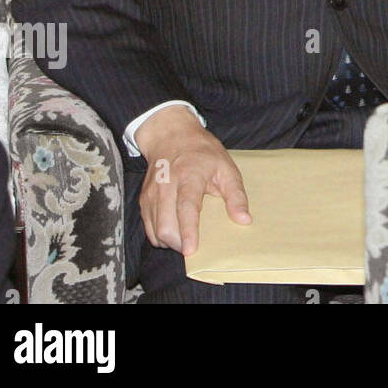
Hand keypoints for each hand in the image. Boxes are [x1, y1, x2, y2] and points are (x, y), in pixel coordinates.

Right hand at [135, 105, 250, 255]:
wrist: (171, 136)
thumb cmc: (203, 153)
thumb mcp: (226, 167)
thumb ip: (236, 195)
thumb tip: (244, 220)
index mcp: (189, 176)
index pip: (186, 208)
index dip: (188, 231)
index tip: (191, 251)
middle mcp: (166, 186)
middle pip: (166, 225)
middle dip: (179, 244)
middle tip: (195, 246)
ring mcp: (151, 194)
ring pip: (155, 231)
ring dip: (171, 242)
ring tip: (186, 239)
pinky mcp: (143, 200)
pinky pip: (148, 228)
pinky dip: (161, 236)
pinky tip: (175, 231)